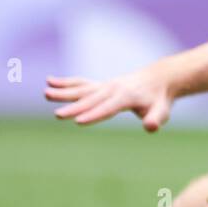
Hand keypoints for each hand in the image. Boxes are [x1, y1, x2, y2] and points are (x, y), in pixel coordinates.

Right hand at [45, 67, 173, 130]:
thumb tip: (150, 128)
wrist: (159, 79)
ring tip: (45, 93)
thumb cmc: (160, 100)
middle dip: (74, 108)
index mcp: (127, 97)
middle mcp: (113, 89)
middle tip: (57, 115)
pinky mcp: (101, 85)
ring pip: (82, 89)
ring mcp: (106, 85)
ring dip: (64, 92)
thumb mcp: (162, 111)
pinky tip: (49, 81)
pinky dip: (67, 82)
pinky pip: (82, 83)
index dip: (94, 115)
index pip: (108, 108)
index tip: (78, 121)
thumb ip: (155, 119)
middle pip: (91, 100)